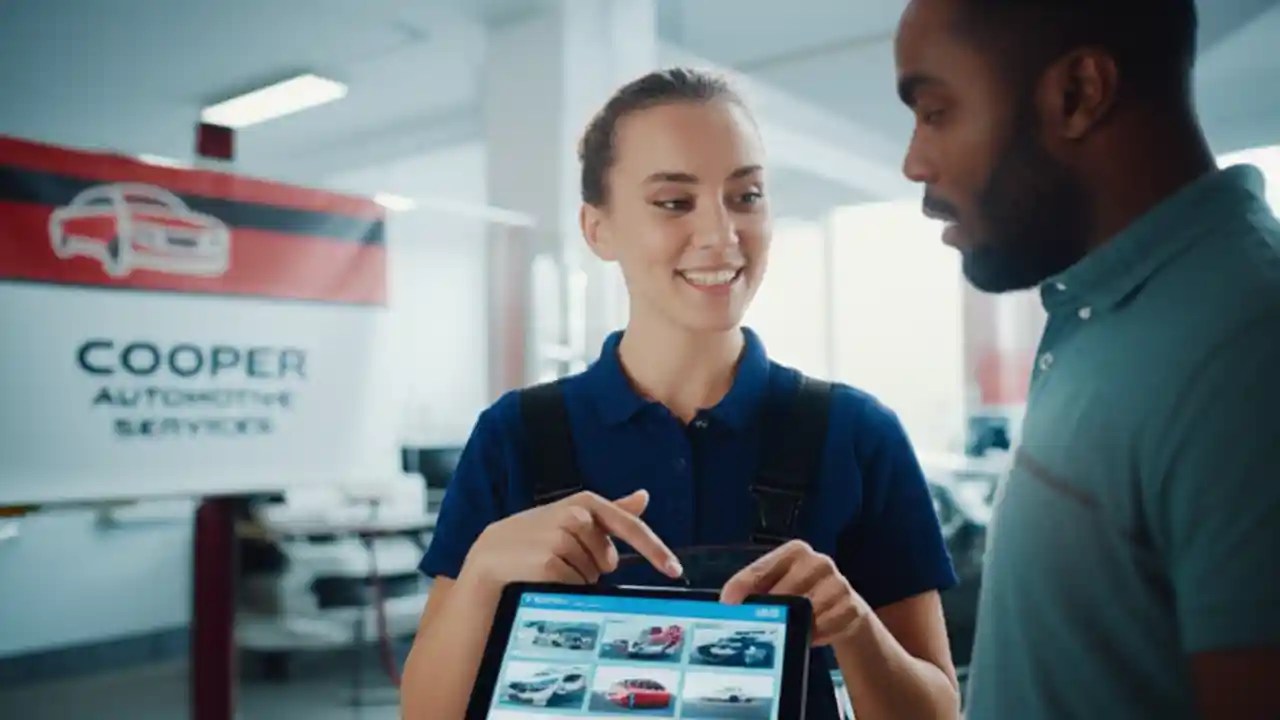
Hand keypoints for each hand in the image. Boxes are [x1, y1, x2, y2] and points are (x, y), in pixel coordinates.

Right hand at [459, 490, 682, 590]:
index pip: (630, 527)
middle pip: (609, 560)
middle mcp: (575, 516)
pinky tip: (542, 574)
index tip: (676, 569)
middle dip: (592, 565)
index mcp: (585, 502)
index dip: (656, 550)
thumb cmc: (536, 535)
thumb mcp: (574, 517)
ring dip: (575, 576)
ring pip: (592, 575)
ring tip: (548, 563)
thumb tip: (644, 495)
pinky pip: (575, 585)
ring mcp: (560, 538)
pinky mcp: (548, 562)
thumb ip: (612, 509)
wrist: (493, 554)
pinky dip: (564, 586)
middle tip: (562, 556)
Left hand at [720, 540, 871, 646]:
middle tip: (756, 628)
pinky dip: (815, 635)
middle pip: (785, 590)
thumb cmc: (802, 594)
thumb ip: (756, 590)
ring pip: (808, 609)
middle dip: (769, 611)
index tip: (728, 605)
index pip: (761, 568)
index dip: (742, 587)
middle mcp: (818, 562)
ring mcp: (838, 583)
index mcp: (795, 551)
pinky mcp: (852, 607)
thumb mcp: (779, 586)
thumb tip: (729, 607)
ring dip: (794, 625)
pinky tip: (808, 638)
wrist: (843, 609)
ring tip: (784, 634)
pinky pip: (827, 626)